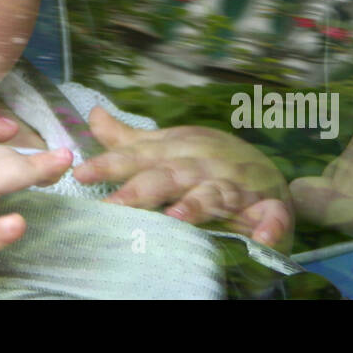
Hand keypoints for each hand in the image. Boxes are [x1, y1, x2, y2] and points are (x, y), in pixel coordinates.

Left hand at [72, 108, 292, 249]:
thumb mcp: (169, 146)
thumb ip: (129, 139)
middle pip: (170, 177)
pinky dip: (270, 225)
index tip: (80, 174)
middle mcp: (204, 167)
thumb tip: (92, 115)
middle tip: (112, 206)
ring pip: (215, 193)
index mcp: (178, 152)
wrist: (269, 173)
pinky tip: (262, 237)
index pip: (139, 158)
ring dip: (198, 204)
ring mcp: (237, 186)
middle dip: (142, 190)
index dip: (110, 165)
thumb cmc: (208, 161)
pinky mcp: (268, 207)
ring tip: (175, 218)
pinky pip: (272, 216)